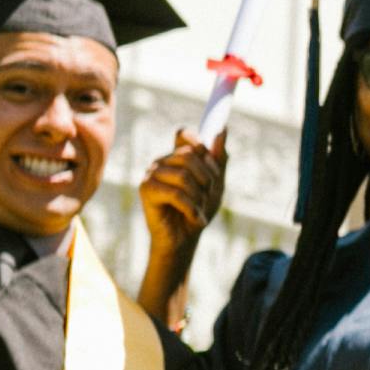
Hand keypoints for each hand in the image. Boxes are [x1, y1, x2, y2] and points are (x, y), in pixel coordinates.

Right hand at [138, 129, 228, 247]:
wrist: (184, 240)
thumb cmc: (198, 210)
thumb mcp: (216, 184)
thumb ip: (219, 158)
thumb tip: (222, 130)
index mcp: (176, 156)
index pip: (184, 134)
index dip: (201, 145)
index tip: (212, 167)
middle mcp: (162, 161)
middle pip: (189, 155)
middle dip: (207, 178)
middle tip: (209, 196)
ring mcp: (151, 174)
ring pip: (183, 175)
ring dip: (199, 196)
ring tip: (200, 209)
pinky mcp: (146, 190)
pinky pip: (175, 194)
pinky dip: (191, 208)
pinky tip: (195, 218)